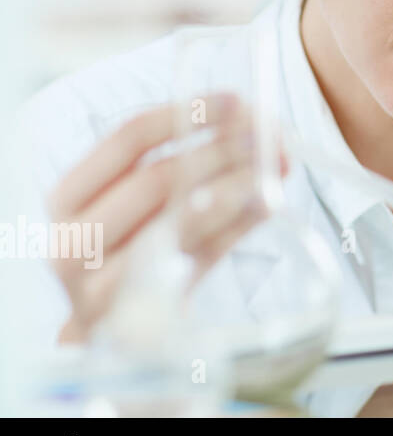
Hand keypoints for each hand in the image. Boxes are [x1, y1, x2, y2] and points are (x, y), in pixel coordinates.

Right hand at [48, 94, 273, 342]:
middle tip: (273, 134)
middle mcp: (77, 238)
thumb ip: (185, 163)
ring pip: (184, 216)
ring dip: (240, 182)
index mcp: (69, 197)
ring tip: (279, 163)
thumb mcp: (138, 206)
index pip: (129, 137)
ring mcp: (105, 281)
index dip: (189, 112)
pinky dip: (241, 223)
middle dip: (225, 148)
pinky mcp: (143, 312)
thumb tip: (254, 123)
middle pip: (161, 175)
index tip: (239, 100)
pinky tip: (271, 201)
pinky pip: (203, 256)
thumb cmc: (130, 253)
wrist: (111, 335)